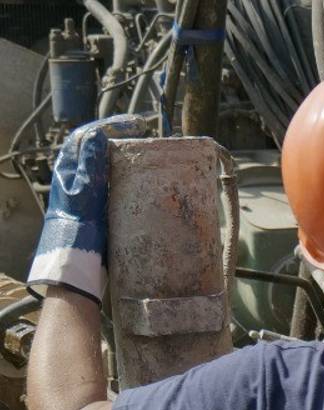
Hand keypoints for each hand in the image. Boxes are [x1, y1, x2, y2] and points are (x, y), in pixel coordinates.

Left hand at [27, 115, 149, 304]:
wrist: (77, 262)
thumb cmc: (78, 228)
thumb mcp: (84, 192)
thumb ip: (90, 164)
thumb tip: (99, 135)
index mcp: (68, 170)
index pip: (88, 136)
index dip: (111, 125)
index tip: (136, 125)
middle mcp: (76, 178)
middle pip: (98, 148)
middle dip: (121, 138)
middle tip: (145, 134)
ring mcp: (88, 192)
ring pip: (107, 164)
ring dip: (126, 155)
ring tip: (147, 152)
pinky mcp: (99, 206)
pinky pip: (114, 182)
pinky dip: (129, 175)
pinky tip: (144, 178)